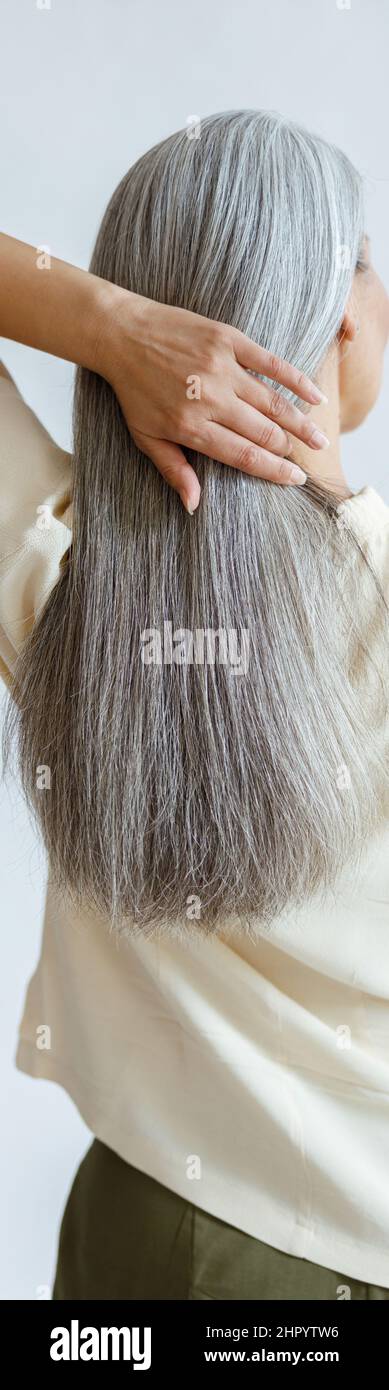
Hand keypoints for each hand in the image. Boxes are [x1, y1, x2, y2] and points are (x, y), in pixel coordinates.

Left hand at [95, 284, 328, 511]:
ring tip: (319, 439)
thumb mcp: (145, 437)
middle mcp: (210, 399)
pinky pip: (271, 363)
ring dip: (300, 423)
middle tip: (304, 459)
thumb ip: (173, 470)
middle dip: (288, 449)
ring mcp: (221, 367)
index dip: (274, 470)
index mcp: (191, 427)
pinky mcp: (228, 340)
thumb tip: (193, 506)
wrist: (122, 334)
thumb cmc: (133, 391)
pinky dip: (297, 380)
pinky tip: (316, 397)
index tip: (295, 480)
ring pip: (273, 402)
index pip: (244, 455)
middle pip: (263, 431)